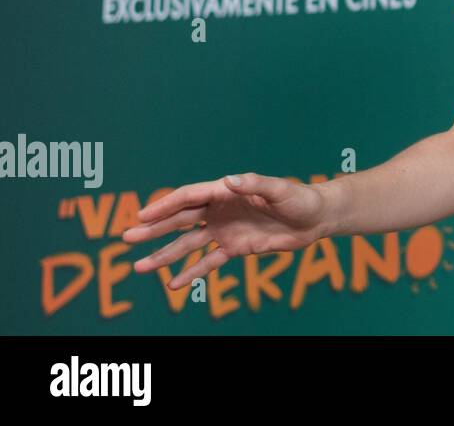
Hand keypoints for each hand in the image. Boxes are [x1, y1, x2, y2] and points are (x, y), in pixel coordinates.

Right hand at [123, 172, 329, 289]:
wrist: (316, 219)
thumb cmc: (299, 198)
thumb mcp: (280, 190)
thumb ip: (255, 184)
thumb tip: (229, 180)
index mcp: (226, 192)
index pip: (188, 198)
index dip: (164, 206)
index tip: (142, 215)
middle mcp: (220, 210)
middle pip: (180, 220)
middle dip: (153, 229)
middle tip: (127, 238)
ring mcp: (225, 230)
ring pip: (188, 244)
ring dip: (164, 255)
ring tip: (139, 267)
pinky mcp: (236, 248)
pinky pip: (208, 262)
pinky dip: (191, 273)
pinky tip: (172, 284)